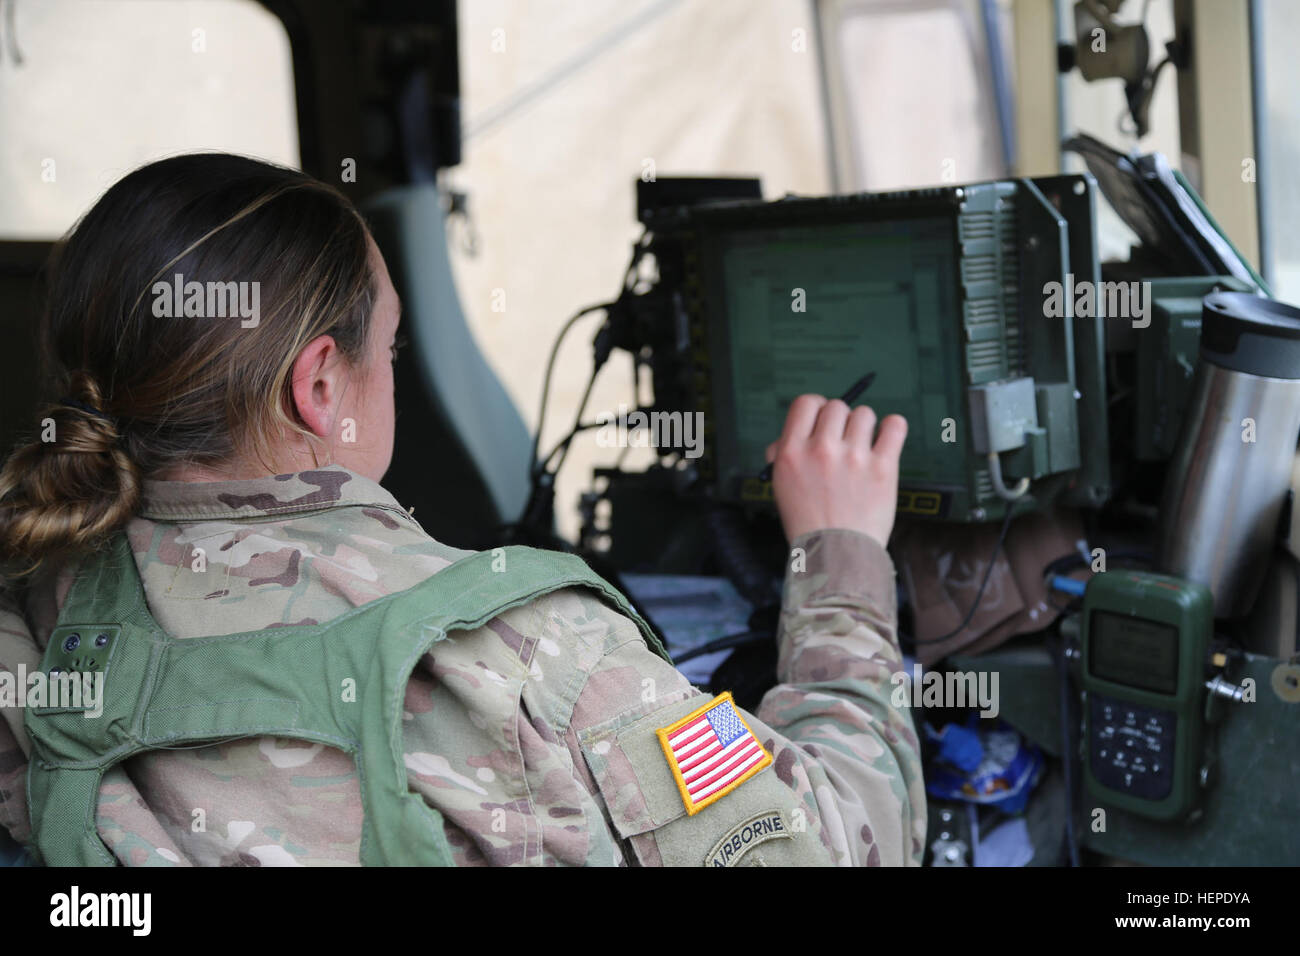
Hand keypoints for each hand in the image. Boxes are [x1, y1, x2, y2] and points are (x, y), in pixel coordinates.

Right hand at [764, 395, 906, 546]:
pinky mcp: (882, 468)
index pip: (806, 402)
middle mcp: (821, 450)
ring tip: (864, 449)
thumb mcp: (781, 487)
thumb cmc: (808, 524)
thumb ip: (784, 455)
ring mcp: (853, 458)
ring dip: (865, 427)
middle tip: (844, 441)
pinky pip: (895, 426)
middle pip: (837, 407)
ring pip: (865, 414)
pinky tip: (887, 439)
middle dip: (841, 421)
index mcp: (791, 452)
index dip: (817, 408)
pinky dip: (893, 428)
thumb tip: (790, 436)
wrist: (835, 557)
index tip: (823, 422)